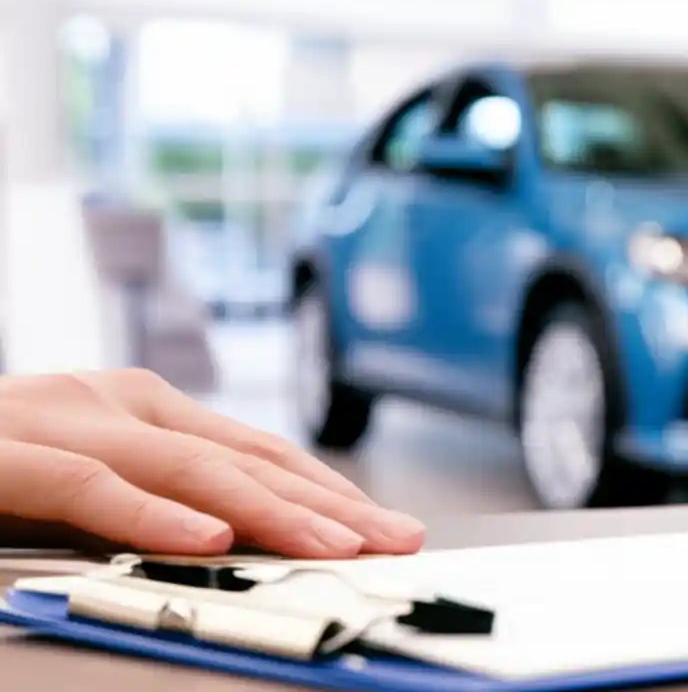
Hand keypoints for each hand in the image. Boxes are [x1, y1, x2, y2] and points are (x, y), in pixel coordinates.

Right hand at [0, 369, 423, 557]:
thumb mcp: (93, 479)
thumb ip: (160, 498)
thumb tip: (246, 540)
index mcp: (140, 406)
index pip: (258, 451)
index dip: (327, 490)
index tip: (385, 526)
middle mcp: (114, 399)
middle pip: (243, 456)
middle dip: (325, 502)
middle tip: (392, 539)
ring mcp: (60, 416)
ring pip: (184, 464)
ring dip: (267, 509)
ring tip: (333, 544)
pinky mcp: (5, 452)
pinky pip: (87, 485)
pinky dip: (151, 512)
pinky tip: (208, 539)